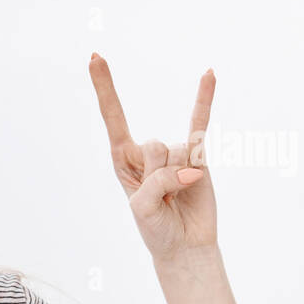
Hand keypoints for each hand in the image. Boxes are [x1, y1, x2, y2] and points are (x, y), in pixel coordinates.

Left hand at [88, 54, 216, 262]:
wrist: (184, 246)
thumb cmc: (156, 227)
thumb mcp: (142, 207)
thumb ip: (156, 180)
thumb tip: (189, 164)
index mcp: (123, 159)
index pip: (113, 118)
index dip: (105, 88)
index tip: (94, 57)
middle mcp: (147, 151)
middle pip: (155, 146)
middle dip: (160, 176)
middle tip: (162, 199)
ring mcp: (174, 151)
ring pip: (179, 152)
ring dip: (180, 179)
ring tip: (178, 197)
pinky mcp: (199, 155)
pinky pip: (202, 122)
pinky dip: (204, 98)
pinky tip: (209, 74)